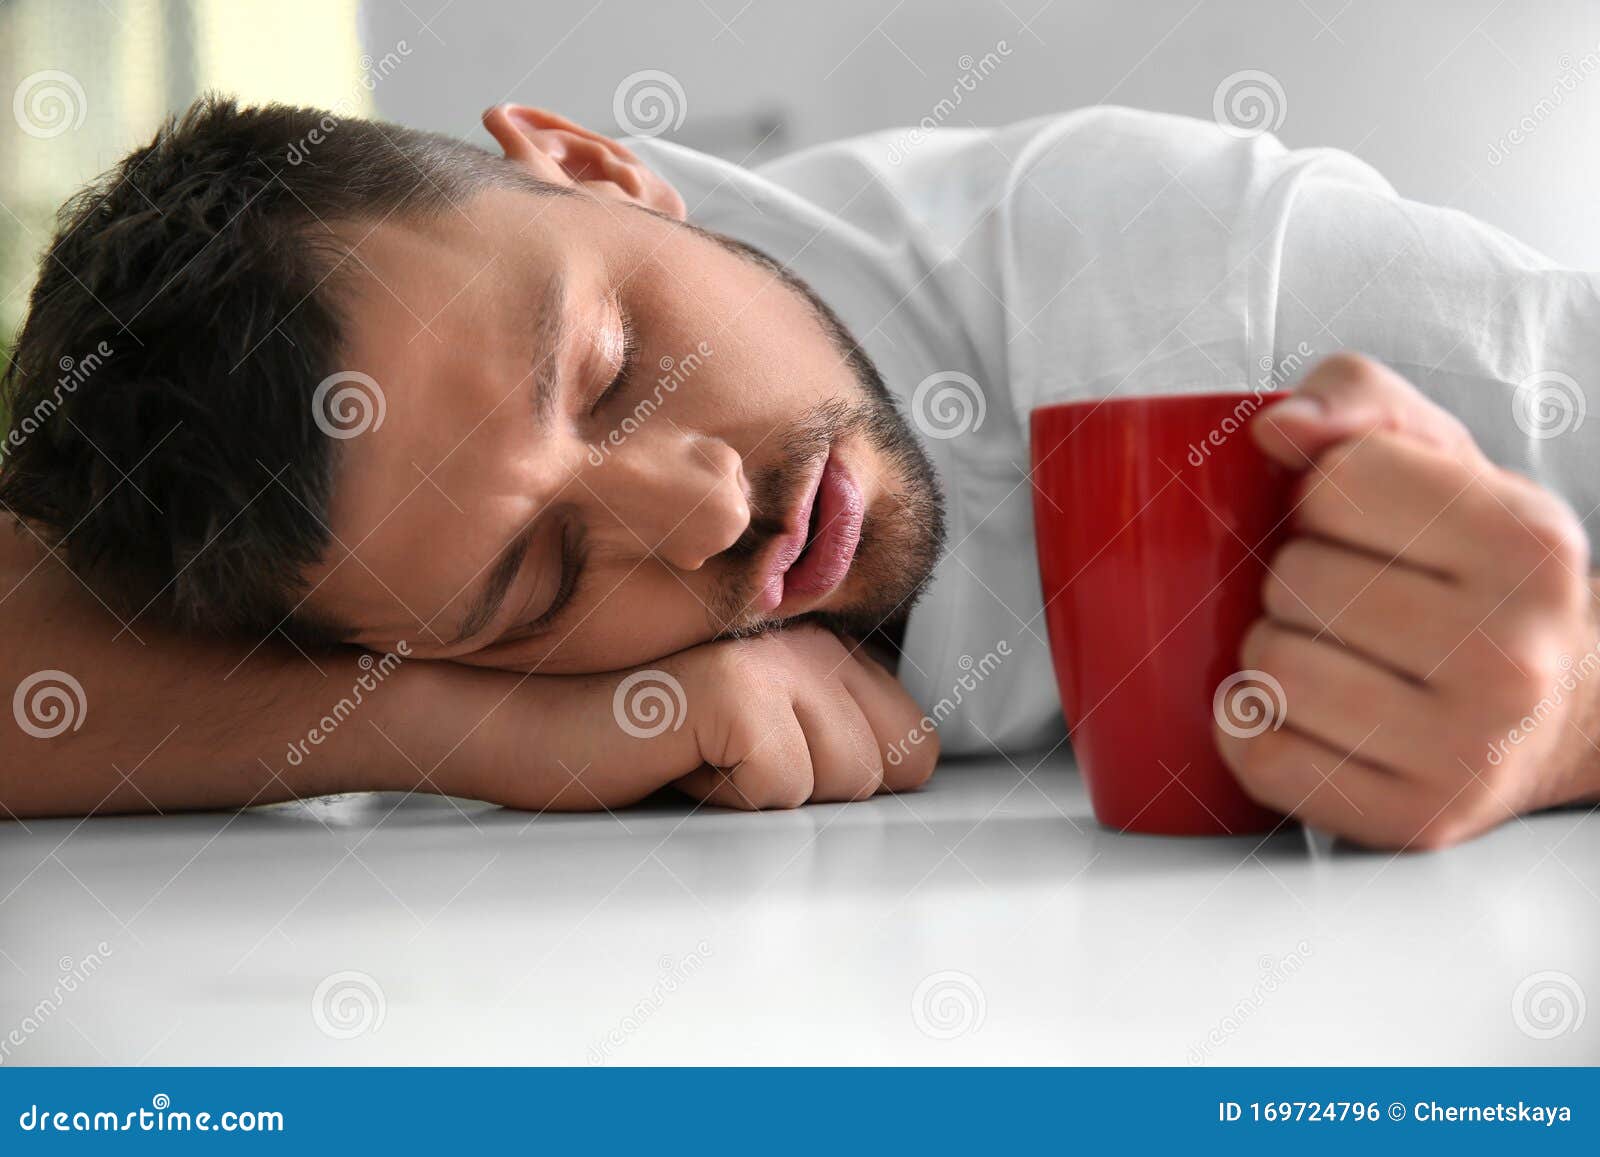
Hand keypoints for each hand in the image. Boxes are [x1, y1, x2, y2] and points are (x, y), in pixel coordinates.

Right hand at [666, 624, 936, 807]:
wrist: (529, 723)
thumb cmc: (642, 744)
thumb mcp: (757, 744)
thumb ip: (830, 747)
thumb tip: (897, 793)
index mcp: (829, 647)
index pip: (913, 749)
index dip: (846, 788)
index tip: (768, 771)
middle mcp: (814, 635)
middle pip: (888, 770)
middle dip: (810, 797)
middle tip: (728, 763)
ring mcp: (778, 651)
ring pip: (844, 781)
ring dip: (766, 799)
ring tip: (701, 757)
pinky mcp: (737, 683)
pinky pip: (784, 790)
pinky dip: (727, 802)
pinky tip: (679, 762)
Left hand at [1215, 353, 1599, 848]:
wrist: (1557, 708)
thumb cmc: (1470, 571)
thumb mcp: (1441, 460)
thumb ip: (1360, 400)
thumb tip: (1277, 428)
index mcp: (1528, 542)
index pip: (1337, 482)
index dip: (1323, 497)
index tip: (1363, 526)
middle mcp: (1513, 653)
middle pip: (1294, 579)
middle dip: (1295, 579)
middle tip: (1344, 601)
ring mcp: (1467, 749)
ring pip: (1270, 669)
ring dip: (1269, 655)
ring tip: (1325, 653)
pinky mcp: (1413, 819)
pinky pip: (1260, 757)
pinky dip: (1251, 730)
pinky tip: (1301, 714)